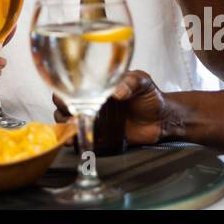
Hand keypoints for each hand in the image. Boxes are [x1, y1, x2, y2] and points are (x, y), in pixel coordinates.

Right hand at [52, 70, 166, 145]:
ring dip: (65, 124)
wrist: (162, 120)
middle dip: (62, 108)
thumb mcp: (142, 82)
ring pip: (66, 121)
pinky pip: (80, 137)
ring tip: (73, 126)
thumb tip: (117, 91)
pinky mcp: (98, 136)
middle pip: (63, 103)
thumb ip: (131, 83)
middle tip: (71, 112)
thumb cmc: (150, 97)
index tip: (68, 93)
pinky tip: (73, 140)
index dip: (65, 88)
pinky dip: (73, 140)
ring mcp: (93, 120)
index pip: (71, 84)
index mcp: (97, 86)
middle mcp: (91, 102)